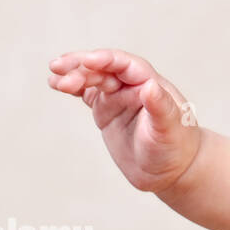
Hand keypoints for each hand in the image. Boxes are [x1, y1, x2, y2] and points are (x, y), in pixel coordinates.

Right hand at [47, 48, 201, 194]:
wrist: (170, 169)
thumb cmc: (175, 147)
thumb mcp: (169, 129)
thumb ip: (160, 107)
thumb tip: (150, 85)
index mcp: (152, 85)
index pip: (127, 66)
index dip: (107, 60)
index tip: (87, 60)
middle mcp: (134, 87)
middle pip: (105, 69)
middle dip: (82, 67)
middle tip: (59, 70)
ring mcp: (118, 98)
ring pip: (93, 78)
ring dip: (74, 74)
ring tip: (54, 79)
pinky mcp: (106, 110)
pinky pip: (87, 93)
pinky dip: (72, 87)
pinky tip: (56, 83)